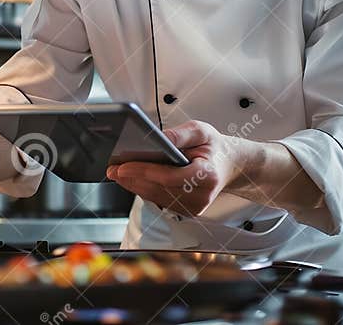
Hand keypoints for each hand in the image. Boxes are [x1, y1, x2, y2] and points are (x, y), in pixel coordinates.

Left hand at [106, 120, 243, 215]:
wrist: (229, 165)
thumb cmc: (214, 148)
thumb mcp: (201, 131)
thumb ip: (181, 134)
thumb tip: (159, 137)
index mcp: (207, 175)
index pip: (170, 176)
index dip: (145, 171)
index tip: (124, 166)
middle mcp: (201, 195)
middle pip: (159, 189)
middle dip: (132, 178)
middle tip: (113, 169)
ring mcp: (194, 206)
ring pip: (156, 197)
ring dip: (135, 186)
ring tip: (117, 173)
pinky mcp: (187, 211)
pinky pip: (160, 201)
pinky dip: (145, 190)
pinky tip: (133, 180)